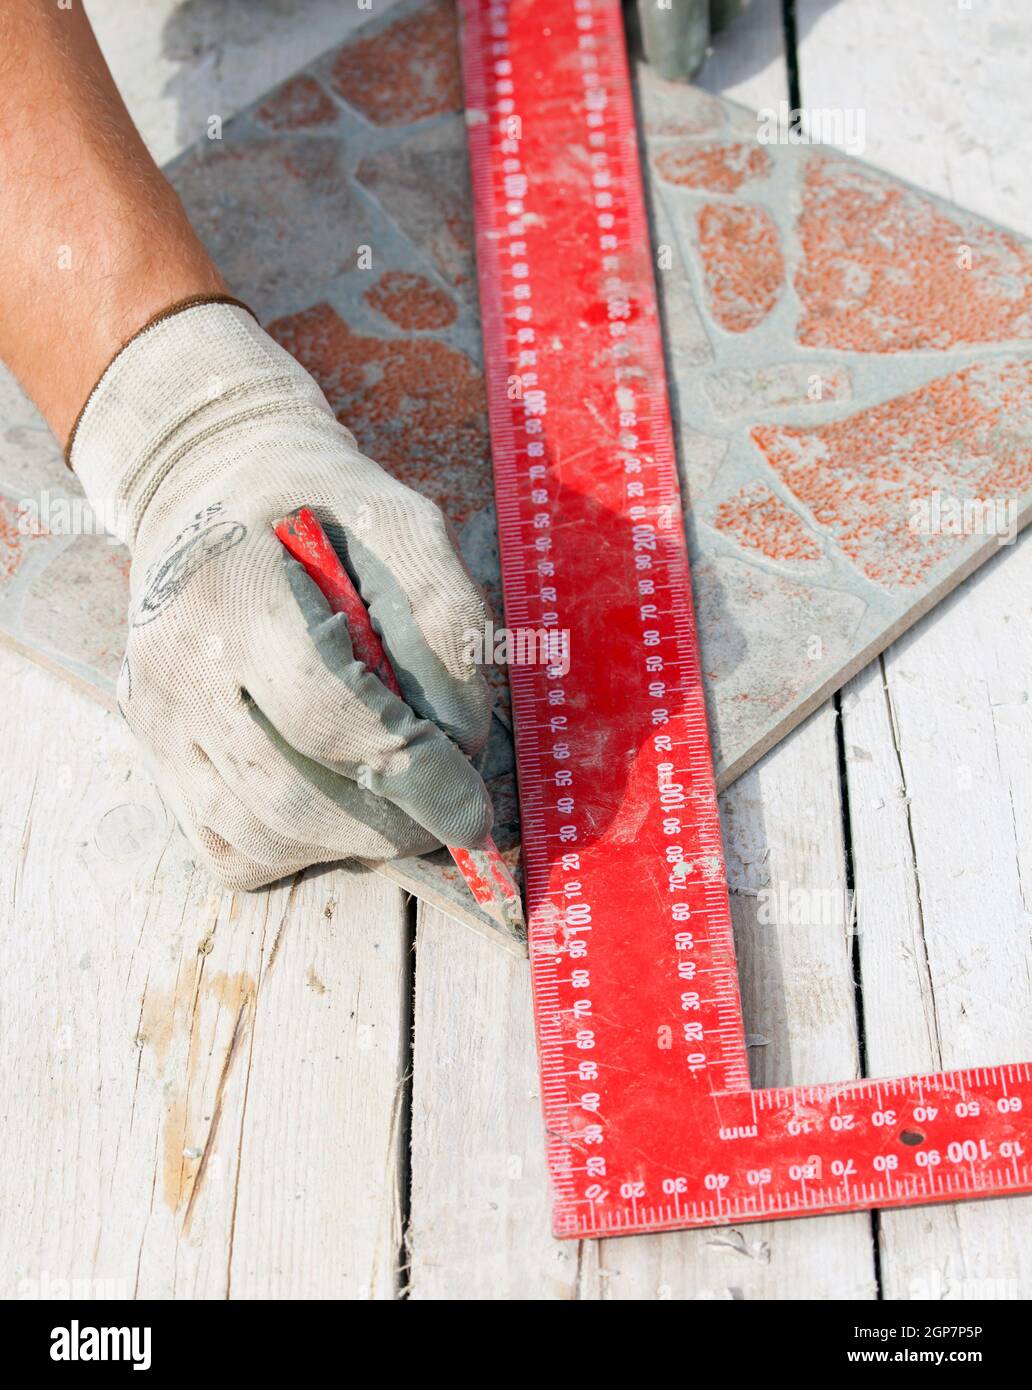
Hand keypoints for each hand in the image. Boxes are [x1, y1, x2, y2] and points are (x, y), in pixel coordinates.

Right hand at [70, 300, 493, 888]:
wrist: (209, 484)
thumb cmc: (321, 505)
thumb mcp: (401, 523)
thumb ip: (443, 620)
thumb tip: (463, 739)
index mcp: (237, 591)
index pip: (327, 715)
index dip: (413, 775)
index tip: (475, 815)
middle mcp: (179, 664)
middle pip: (294, 796)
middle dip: (395, 823)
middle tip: (452, 813)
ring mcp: (158, 717)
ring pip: (262, 836)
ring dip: (356, 844)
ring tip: (407, 811)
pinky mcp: (156, 752)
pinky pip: (230, 851)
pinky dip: (301, 854)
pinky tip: (342, 812)